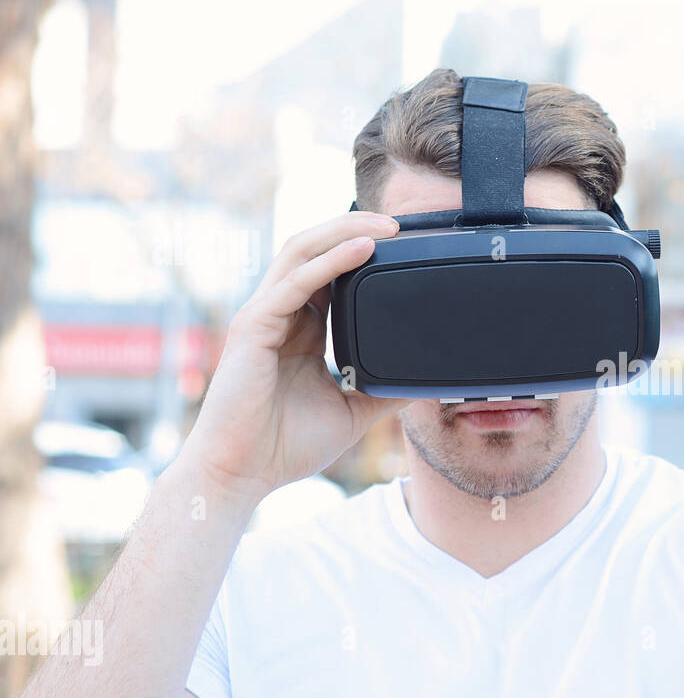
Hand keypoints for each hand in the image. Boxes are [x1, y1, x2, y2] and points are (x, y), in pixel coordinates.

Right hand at [180, 211, 408, 502]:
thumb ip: (384, 389)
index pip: (330, 272)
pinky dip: (331, 261)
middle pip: (315, 249)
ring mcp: (264, 316)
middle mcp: (281, 314)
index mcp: (302, 328)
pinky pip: (295, 281)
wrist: (243, 475)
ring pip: (302, 251)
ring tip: (388, 226)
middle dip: (356, 226)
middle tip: (402, 222)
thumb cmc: (286, 446)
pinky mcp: (254, 326)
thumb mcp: (352, 411)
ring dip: (345, 231)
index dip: (362, 249)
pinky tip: (363, 249)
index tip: (405, 243)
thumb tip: (427, 380)